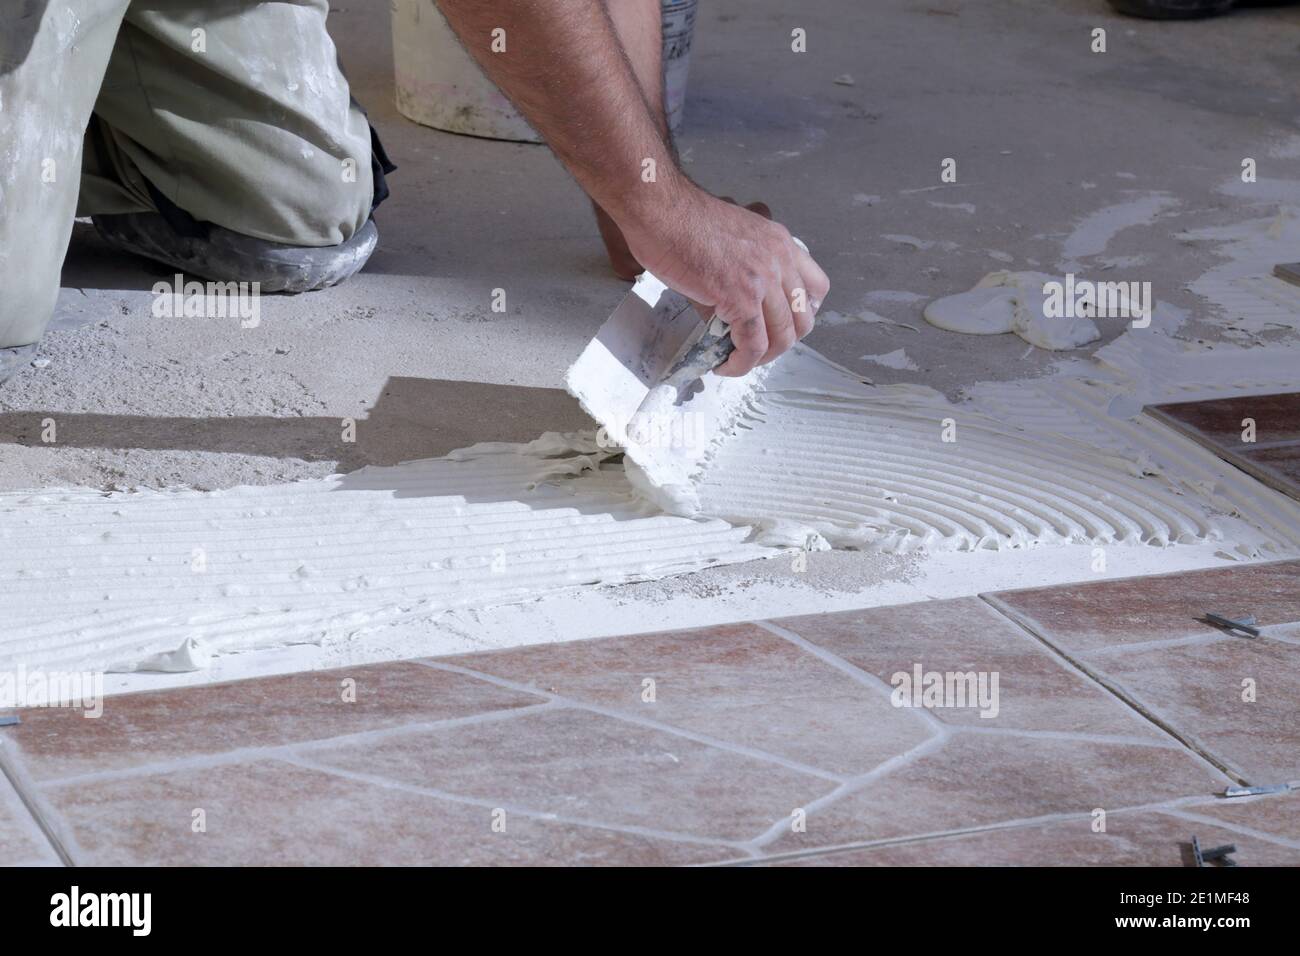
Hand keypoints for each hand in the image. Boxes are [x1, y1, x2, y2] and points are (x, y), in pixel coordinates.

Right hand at [618, 180, 829, 376]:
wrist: (660, 210)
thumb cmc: (681, 220)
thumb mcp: (730, 241)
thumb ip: (741, 275)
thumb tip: (728, 316)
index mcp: (779, 242)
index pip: (816, 287)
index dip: (804, 314)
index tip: (783, 326)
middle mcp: (779, 260)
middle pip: (804, 319)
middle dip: (783, 343)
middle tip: (758, 350)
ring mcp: (763, 280)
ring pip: (782, 338)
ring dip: (762, 359)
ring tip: (738, 361)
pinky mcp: (740, 298)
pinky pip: (753, 345)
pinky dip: (741, 364)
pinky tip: (725, 365)